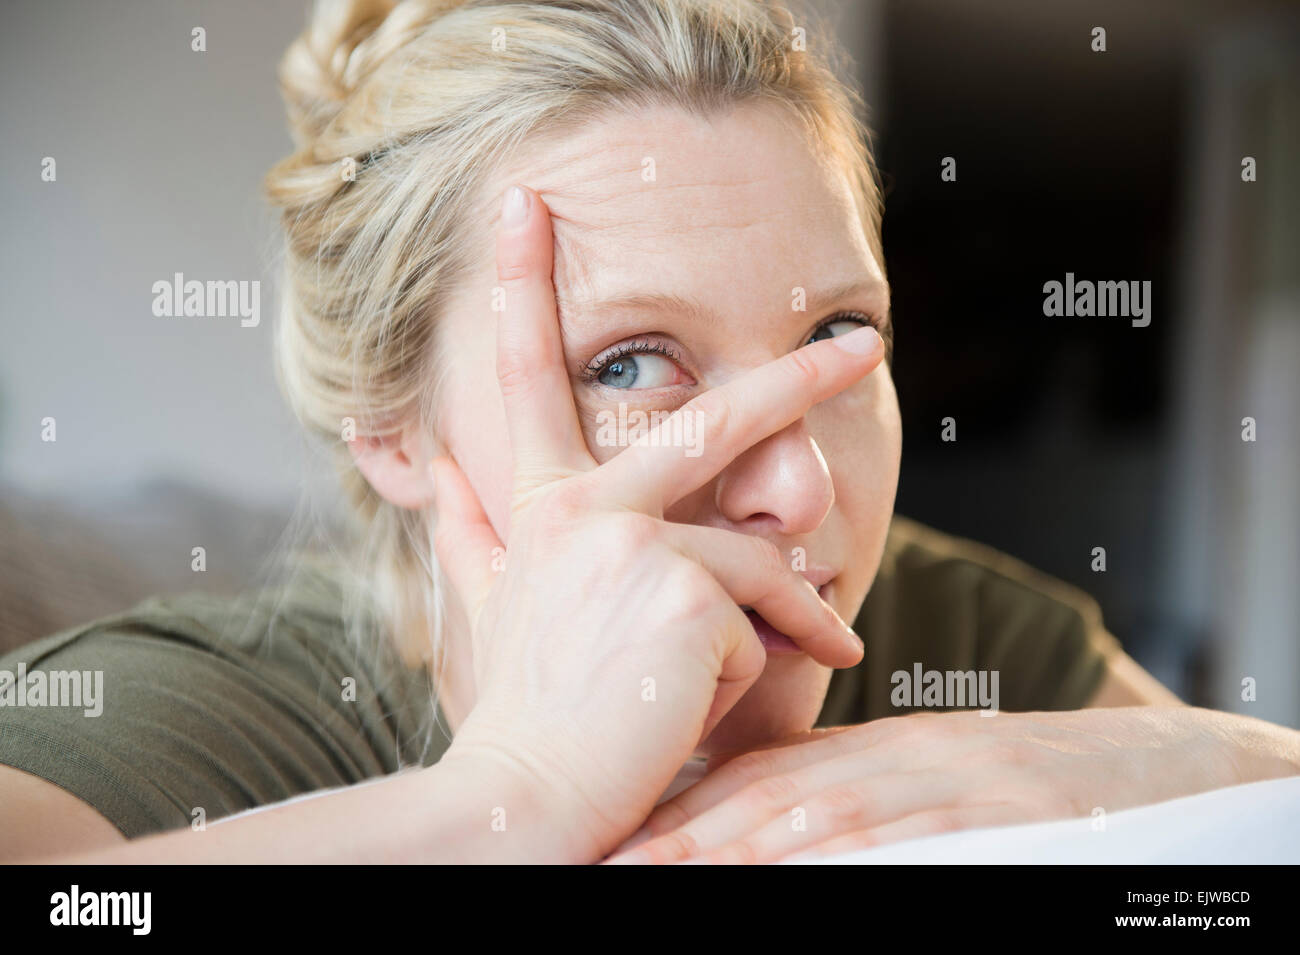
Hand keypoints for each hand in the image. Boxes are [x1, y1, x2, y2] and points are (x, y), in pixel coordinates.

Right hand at [432, 183, 884, 861]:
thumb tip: (427, 462)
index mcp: (542, 503)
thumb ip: (466, 527)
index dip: (518, 284)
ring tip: (798, 655)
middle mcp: (584, 508)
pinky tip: (717, 701)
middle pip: (710, 419)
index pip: (524, 376)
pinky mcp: (684, 591)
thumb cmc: (524, 706)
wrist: (532, 797)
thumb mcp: (490, 603)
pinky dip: (769, 661)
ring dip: (786, 618)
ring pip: (757, 560)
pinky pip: (766, 615)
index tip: (523, 207)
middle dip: (798, 374)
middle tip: (863, 339)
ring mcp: (634, 544)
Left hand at [604, 705, 1297, 863]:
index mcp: (859, 751)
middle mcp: (887, 760)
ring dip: (736, 852)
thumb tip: (726, 817)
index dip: (675, 811)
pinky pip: (909, 837)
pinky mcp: (998, 813)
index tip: (608, 844)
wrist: (1133, 769)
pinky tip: (795, 873)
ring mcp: (942, 785)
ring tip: (661, 874)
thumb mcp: (908, 778)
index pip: (751, 779)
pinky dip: (847, 859)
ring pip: (823, 817)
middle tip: (608, 865)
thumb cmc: (1006, 785)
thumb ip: (827, 792)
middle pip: (767, 799)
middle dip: (680, 838)